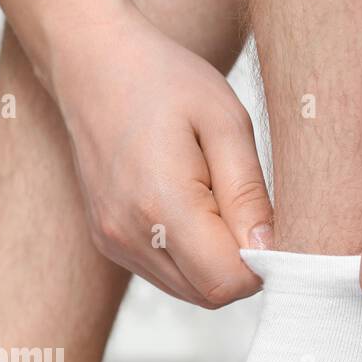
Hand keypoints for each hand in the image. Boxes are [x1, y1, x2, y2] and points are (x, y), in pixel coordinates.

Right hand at [49, 8, 272, 306]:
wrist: (92, 66)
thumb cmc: (163, 80)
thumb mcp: (225, 121)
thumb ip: (248, 192)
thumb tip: (269, 250)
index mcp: (161, 205)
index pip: (226, 282)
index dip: (261, 264)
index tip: (269, 223)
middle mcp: (130, 235)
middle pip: (209, 295)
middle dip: (241, 265)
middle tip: (244, 207)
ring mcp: (114, 242)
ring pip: (188, 290)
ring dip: (215, 262)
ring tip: (213, 200)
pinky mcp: (108, 242)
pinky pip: (165, 273)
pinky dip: (189, 256)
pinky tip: (188, 206)